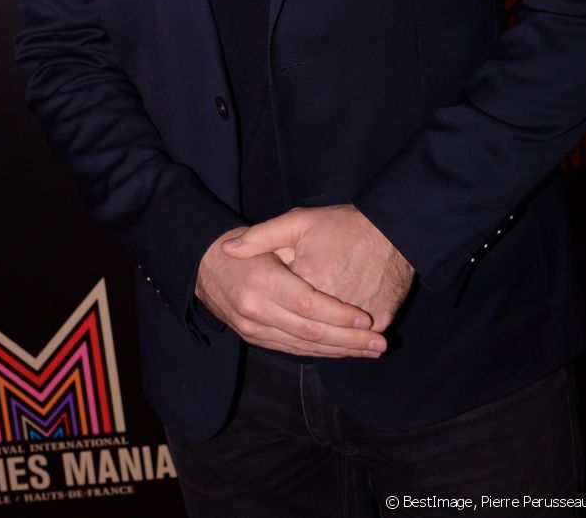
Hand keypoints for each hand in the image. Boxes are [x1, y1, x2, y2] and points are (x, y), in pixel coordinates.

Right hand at [195, 227, 387, 358]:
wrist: (204, 268)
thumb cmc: (241, 245)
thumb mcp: (260, 233)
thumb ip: (276, 238)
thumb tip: (314, 253)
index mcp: (260, 282)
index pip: (308, 305)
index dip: (340, 315)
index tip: (367, 319)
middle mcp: (255, 311)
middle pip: (310, 333)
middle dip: (349, 340)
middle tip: (381, 342)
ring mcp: (253, 330)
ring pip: (304, 347)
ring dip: (341, 351)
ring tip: (371, 350)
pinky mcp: (255, 339)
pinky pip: (293, 349)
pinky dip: (321, 352)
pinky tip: (344, 351)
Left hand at [223, 205, 413, 335]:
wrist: (393, 228)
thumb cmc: (344, 224)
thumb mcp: (298, 222)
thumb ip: (260, 237)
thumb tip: (226, 250)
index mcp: (309, 277)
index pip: (287, 307)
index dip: (275, 314)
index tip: (264, 319)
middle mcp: (335, 298)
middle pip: (310, 331)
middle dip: (289, 338)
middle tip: (281, 342)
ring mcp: (362, 311)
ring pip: (334, 341)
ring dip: (318, 350)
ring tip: (300, 351)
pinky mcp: (382, 316)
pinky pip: (357, 339)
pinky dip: (346, 346)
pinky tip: (337, 348)